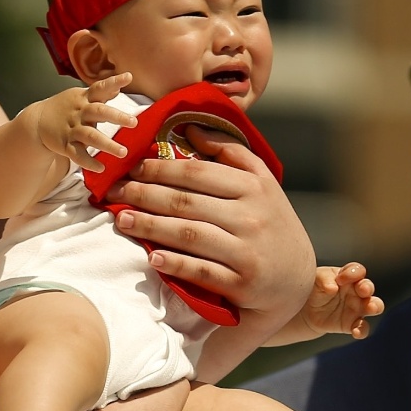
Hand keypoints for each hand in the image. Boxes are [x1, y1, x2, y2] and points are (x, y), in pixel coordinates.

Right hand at [34, 73, 136, 170]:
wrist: (37, 121)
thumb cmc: (65, 108)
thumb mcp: (81, 96)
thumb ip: (100, 93)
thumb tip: (119, 85)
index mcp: (85, 99)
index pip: (100, 87)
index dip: (114, 82)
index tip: (128, 77)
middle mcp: (80, 112)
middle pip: (99, 112)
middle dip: (116, 117)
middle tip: (134, 122)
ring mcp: (72, 129)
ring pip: (90, 136)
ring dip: (107, 144)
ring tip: (123, 152)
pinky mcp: (65, 144)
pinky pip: (78, 155)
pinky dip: (88, 162)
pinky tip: (101, 168)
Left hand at [110, 140, 315, 320]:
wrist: (297, 280)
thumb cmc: (271, 224)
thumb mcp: (263, 182)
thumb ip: (231, 153)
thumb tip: (191, 127)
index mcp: (254, 186)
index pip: (197, 172)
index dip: (159, 169)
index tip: (131, 169)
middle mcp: (251, 216)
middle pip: (186, 202)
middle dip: (144, 195)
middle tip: (113, 193)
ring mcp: (247, 250)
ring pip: (189, 234)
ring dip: (150, 226)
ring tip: (121, 220)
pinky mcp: (242, 283)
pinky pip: (202, 271)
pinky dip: (175, 263)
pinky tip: (151, 257)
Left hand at [299, 263, 384, 338]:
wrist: (307, 311)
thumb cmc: (315, 289)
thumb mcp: (317, 279)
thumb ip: (324, 279)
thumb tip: (332, 287)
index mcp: (348, 277)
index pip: (357, 270)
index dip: (353, 273)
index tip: (340, 279)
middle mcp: (356, 292)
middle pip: (369, 287)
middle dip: (368, 287)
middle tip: (362, 289)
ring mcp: (357, 308)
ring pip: (374, 306)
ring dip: (375, 306)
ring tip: (370, 308)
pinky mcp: (352, 324)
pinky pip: (363, 328)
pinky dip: (362, 331)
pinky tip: (355, 332)